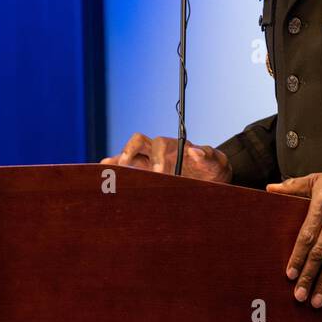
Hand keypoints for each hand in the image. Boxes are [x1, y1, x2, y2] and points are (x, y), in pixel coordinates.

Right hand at [101, 132, 231, 182]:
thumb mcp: (216, 162)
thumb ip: (208, 155)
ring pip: (129, 157)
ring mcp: (150, 163)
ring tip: (105, 170)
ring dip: (117, 161)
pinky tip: (105, 178)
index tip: (161, 172)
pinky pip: (128, 171)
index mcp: (174, 145)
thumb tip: (195, 151)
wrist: (213, 179)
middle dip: (129, 154)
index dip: (157, 156)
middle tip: (127, 171)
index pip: (158, 143)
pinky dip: (116, 171)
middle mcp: (159, 152)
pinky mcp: (147, 175)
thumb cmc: (213, 168)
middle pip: (137, 144)